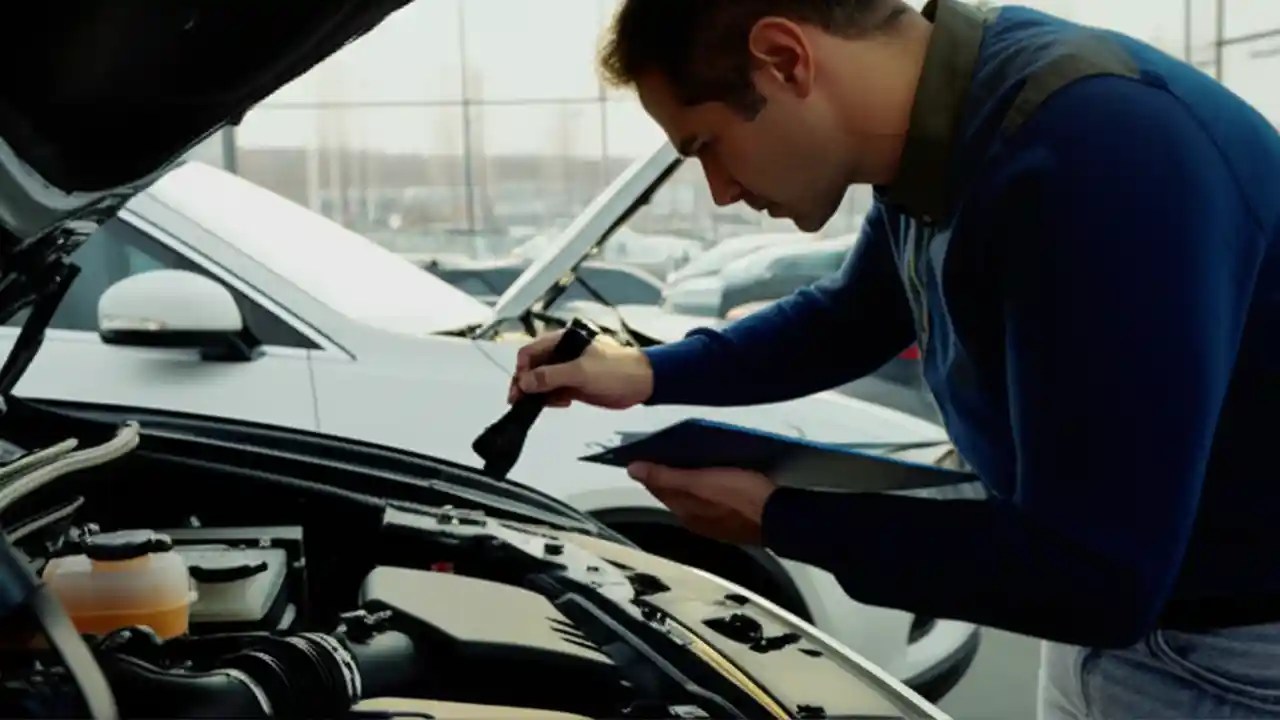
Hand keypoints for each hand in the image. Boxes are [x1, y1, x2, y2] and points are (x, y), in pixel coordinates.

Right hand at [509, 330, 653, 409]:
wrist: (642, 382)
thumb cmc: (617, 369)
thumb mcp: (581, 372)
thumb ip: (551, 376)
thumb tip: (525, 382)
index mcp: (563, 341)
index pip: (531, 352)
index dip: (522, 368)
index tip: (520, 386)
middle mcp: (562, 354)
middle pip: (533, 368)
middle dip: (526, 384)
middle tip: (519, 400)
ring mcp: (568, 370)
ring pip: (542, 382)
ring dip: (537, 393)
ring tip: (538, 404)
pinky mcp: (574, 384)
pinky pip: (554, 391)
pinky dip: (551, 399)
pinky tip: (561, 403)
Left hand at [628, 463, 777, 545]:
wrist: (778, 517)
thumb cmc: (738, 495)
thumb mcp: (699, 481)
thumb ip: (665, 477)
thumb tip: (632, 470)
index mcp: (683, 510)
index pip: (657, 487)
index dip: (652, 468)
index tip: (650, 448)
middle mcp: (693, 520)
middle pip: (674, 493)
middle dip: (669, 474)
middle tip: (672, 448)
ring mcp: (713, 523)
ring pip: (692, 497)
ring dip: (689, 480)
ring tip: (694, 458)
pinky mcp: (731, 521)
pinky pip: (711, 501)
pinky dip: (707, 488)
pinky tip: (716, 477)